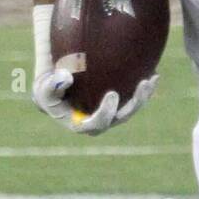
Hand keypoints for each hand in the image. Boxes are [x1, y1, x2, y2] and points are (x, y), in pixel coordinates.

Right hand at [32, 68, 157, 133]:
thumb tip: (66, 77)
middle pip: (121, 118)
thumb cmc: (49, 89)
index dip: (106, 113)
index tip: (112, 94)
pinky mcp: (120, 102)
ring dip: (143, 96)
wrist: (57, 81)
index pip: (97, 125)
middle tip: (141, 85)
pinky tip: (154, 73)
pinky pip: (135, 96)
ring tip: (150, 79)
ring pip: (131, 108)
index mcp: (82, 124)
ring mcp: (112, 112)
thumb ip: (51, 85)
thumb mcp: (43, 88)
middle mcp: (101, 121)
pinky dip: (144, 87)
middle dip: (134, 104)